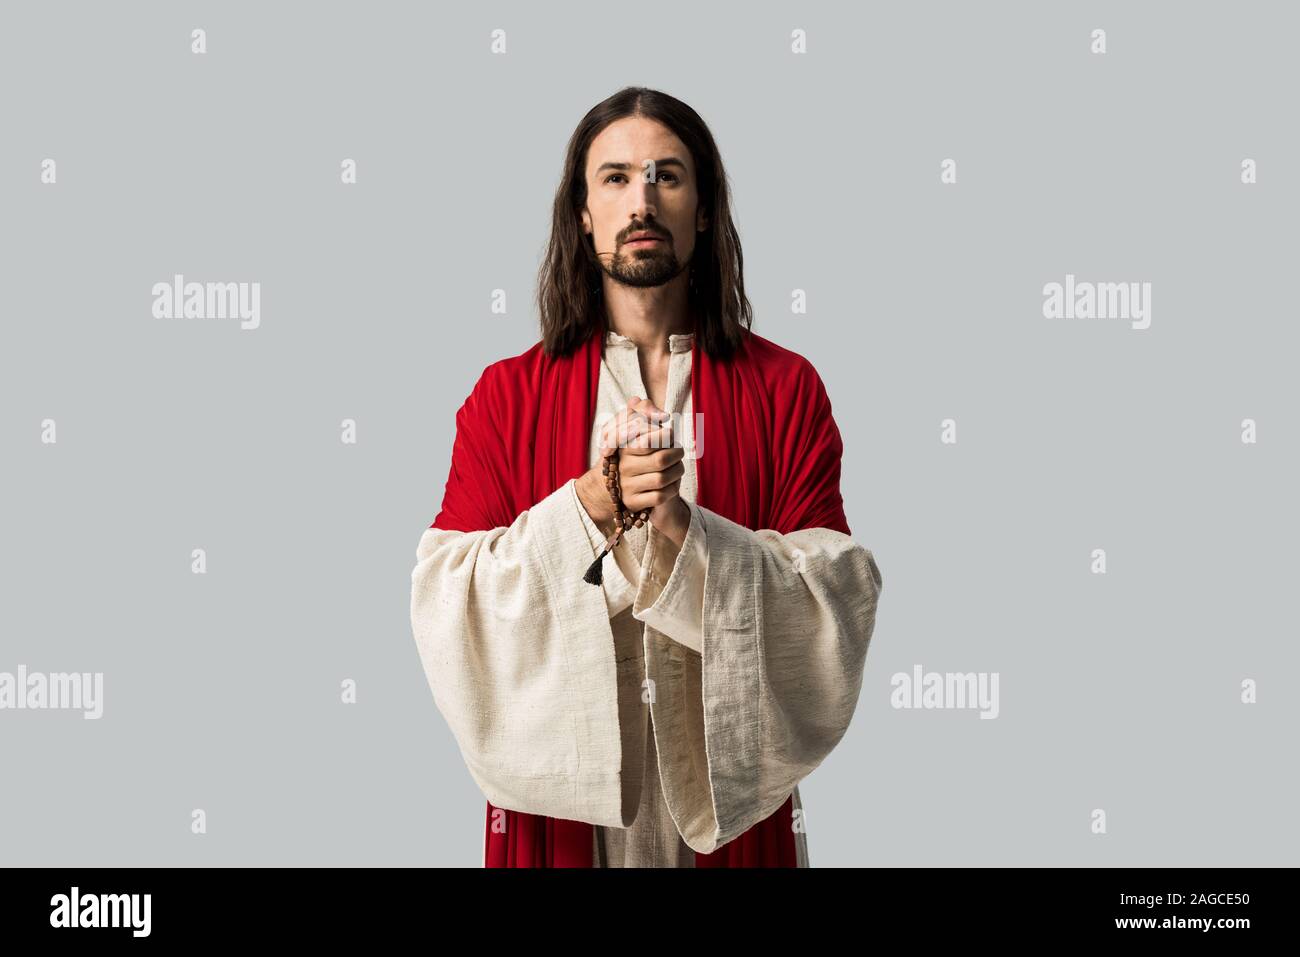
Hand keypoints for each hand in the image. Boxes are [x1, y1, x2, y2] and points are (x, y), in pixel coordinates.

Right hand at [577, 397, 683, 535]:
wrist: (607, 487)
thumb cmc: (627, 451)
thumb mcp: (627, 425)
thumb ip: (642, 410)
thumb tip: (661, 414)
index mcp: (622, 445)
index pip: (650, 438)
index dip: (666, 435)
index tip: (671, 434)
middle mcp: (623, 466)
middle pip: (661, 459)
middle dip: (677, 455)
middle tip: (679, 452)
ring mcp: (627, 486)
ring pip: (662, 479)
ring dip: (677, 472)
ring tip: (678, 467)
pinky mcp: (633, 502)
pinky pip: (660, 496)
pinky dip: (671, 489)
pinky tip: (671, 483)